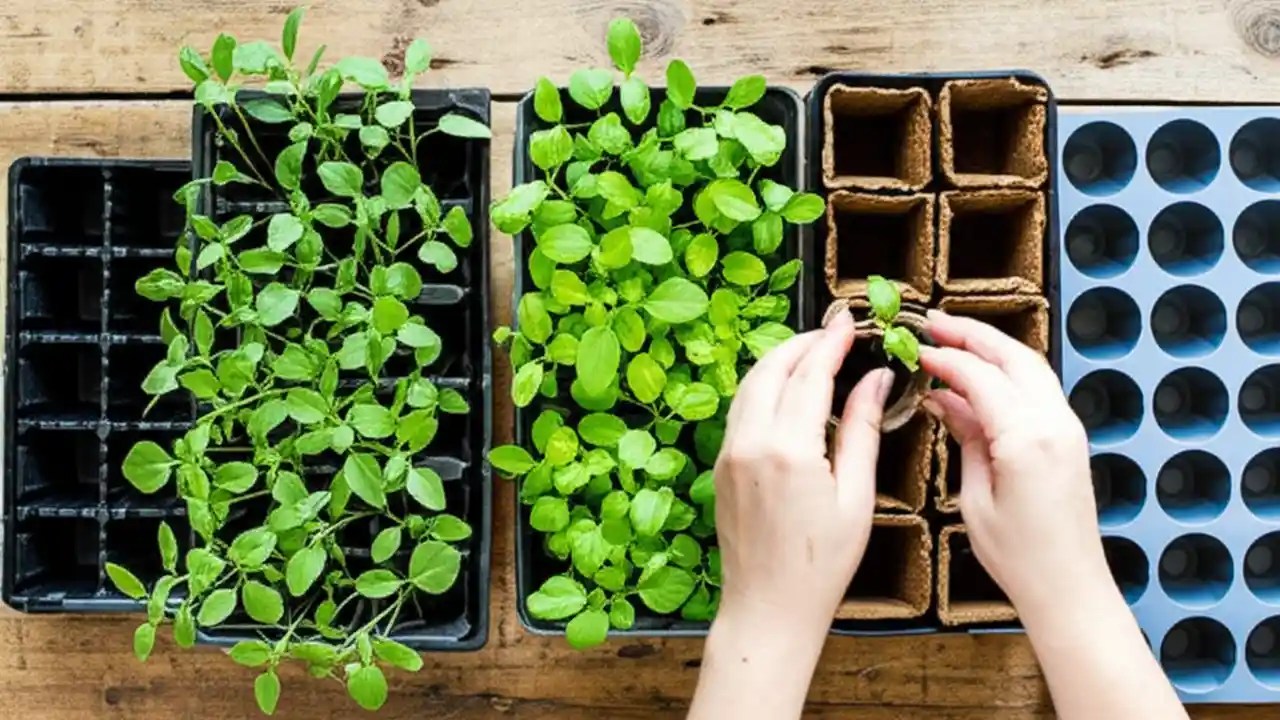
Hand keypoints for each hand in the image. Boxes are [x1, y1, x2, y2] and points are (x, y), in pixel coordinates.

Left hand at [714, 309, 892, 635]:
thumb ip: (862, 431)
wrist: (767, 609)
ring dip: (779, 362)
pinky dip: (763, 389)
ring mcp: (729, 454)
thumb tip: (876, 380)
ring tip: (811, 352)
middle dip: (802, 343)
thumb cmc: (821, 566)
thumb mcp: (855, 497)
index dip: (831, 342)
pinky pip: (740, 411)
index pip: (810, 375)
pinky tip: (786, 391)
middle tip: (832, 331)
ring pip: (750, 386)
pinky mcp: (721, 467)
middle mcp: (750, 444)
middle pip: (772, 369)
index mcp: (789, 451)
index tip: (849, 321)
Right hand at [919, 310, 1110, 623]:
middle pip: (1012, 356)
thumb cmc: (1022, 556)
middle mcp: (1054, 424)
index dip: (945, 358)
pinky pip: (1037, 390)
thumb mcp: (975, 497)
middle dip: (972, 334)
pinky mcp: (1068, 439)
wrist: (1068, 586)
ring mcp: (1067, 428)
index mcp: (1027, 437)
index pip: (980, 376)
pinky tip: (977, 383)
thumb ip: (965, 438)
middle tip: (935, 323)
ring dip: (992, 349)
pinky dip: (1007, 375)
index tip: (917, 348)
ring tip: (954, 341)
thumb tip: (945, 402)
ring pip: (1030, 367)